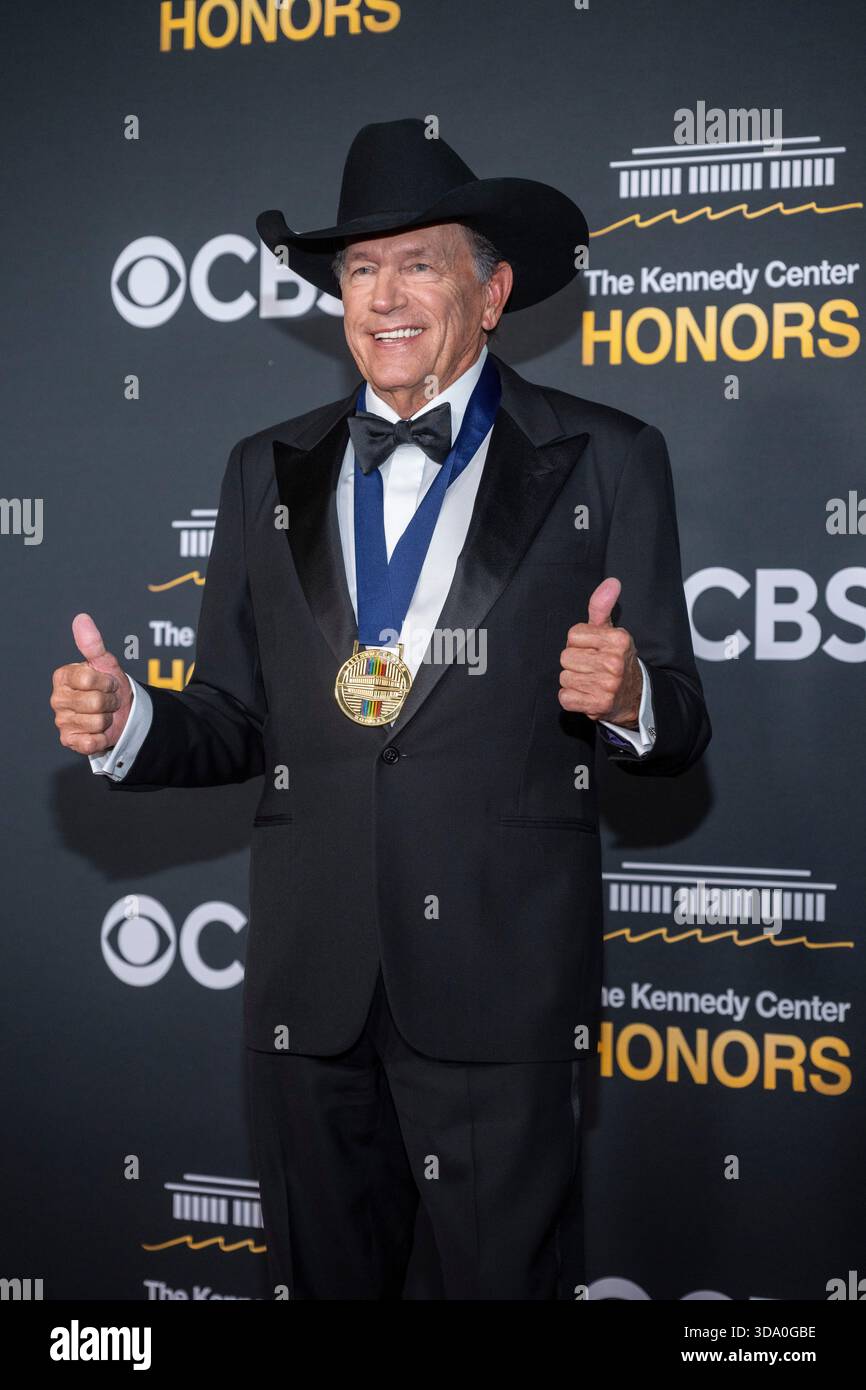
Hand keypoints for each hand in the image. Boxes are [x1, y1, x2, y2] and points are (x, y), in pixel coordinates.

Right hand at [50, 614, 132, 754]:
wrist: (121, 712)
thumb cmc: (110, 685)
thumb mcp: (105, 663)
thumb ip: (92, 643)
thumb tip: (81, 618)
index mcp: (63, 676)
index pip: (88, 679)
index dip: (107, 681)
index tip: (108, 682)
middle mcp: (57, 699)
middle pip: (94, 702)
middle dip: (110, 700)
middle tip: (109, 699)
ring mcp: (62, 721)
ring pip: (97, 722)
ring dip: (108, 718)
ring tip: (105, 713)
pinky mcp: (69, 741)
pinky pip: (91, 741)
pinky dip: (102, 737)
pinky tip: (99, 730)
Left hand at [559, 577, 641, 726]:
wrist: (634, 696)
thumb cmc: (617, 660)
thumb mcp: (611, 631)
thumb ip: (603, 607)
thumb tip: (611, 582)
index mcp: (618, 640)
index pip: (573, 635)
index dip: (579, 644)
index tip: (593, 650)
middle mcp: (614, 662)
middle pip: (566, 657)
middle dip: (575, 663)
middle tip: (592, 668)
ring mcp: (607, 685)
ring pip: (564, 677)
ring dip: (574, 681)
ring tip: (591, 681)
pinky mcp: (598, 705)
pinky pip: (565, 697)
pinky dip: (572, 698)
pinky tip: (587, 695)